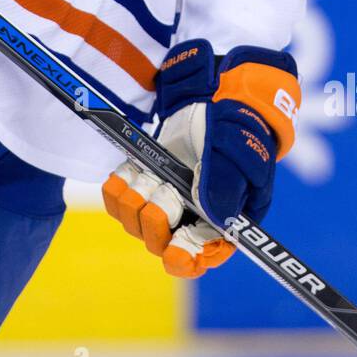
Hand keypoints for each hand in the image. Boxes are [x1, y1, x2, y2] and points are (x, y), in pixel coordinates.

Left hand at [102, 38, 300, 276]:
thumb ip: (226, 184)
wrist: (215, 97)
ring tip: (147, 174)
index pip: (202, 257)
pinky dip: (118, 188)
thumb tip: (216, 218)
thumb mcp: (239, 153)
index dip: (186, 259)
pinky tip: (128, 171)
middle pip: (160, 243)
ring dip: (135, 200)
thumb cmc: (238, 129)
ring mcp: (164, 201)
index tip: (174, 250)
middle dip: (156, 219)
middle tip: (162, 190)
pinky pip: (118, 201)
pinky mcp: (143, 181)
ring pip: (135, 223)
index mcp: (223, 221)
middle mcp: (190, 218)